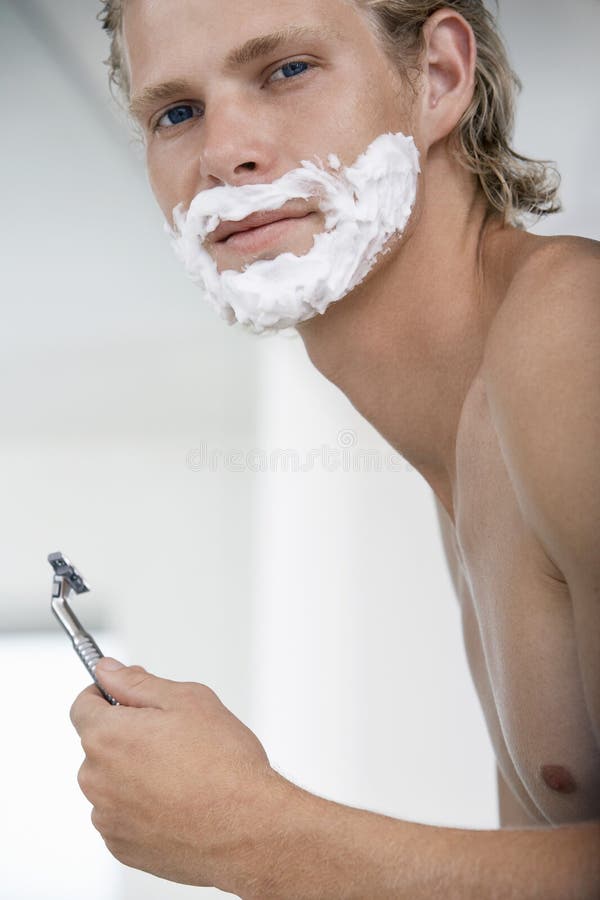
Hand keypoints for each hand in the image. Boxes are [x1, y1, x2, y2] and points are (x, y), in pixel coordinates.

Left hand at [70, 660, 280, 892]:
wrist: (248, 827)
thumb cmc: (224, 764)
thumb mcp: (187, 700)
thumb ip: (138, 683)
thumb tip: (108, 671)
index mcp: (108, 737)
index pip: (83, 705)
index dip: (105, 695)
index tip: (125, 698)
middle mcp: (97, 780)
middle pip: (99, 745)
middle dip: (127, 735)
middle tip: (172, 737)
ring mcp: (108, 818)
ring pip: (111, 782)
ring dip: (134, 773)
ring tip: (181, 774)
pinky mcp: (122, 847)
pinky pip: (123, 815)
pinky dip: (142, 807)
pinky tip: (178, 802)